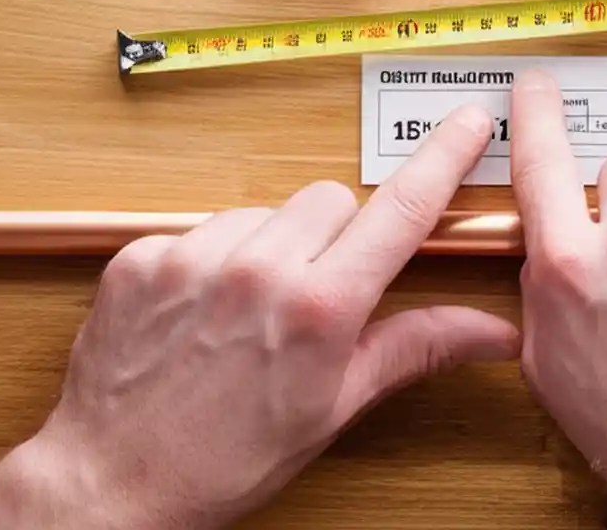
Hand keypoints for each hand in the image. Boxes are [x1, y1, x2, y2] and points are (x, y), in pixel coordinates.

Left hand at [0, 105, 518, 529]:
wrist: (114, 482)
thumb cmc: (226, 460)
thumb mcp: (334, 407)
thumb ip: (414, 348)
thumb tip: (491, 332)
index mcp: (319, 308)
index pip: (400, 210)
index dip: (443, 159)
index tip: (468, 123)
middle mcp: (257, 269)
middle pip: (331, 200)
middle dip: (340, 235)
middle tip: (321, 292)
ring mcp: (193, 257)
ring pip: (266, 212)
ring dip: (274, 245)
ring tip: (251, 309)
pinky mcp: (143, 256)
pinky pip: (202, 228)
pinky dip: (214, 259)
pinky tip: (203, 310)